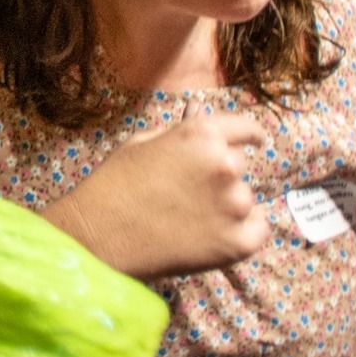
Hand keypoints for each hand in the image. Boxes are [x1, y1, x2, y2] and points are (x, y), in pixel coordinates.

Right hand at [41, 114, 267, 278]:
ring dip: (228, 205)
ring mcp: (235, 205)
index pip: (244, 128)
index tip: (256, 142)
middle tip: (192, 193)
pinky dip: (242, 232)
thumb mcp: (142, 144)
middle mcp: (225, 164)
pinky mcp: (238, 242)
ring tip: (192, 218)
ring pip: (246, 199)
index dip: (251, 135)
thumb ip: (181, 134)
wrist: (98, 236)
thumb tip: (200, 114)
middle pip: (240, 165)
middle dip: (222, 175)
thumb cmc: (113, 184)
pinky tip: (212, 234)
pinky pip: (257, 230)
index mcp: (201, 135)